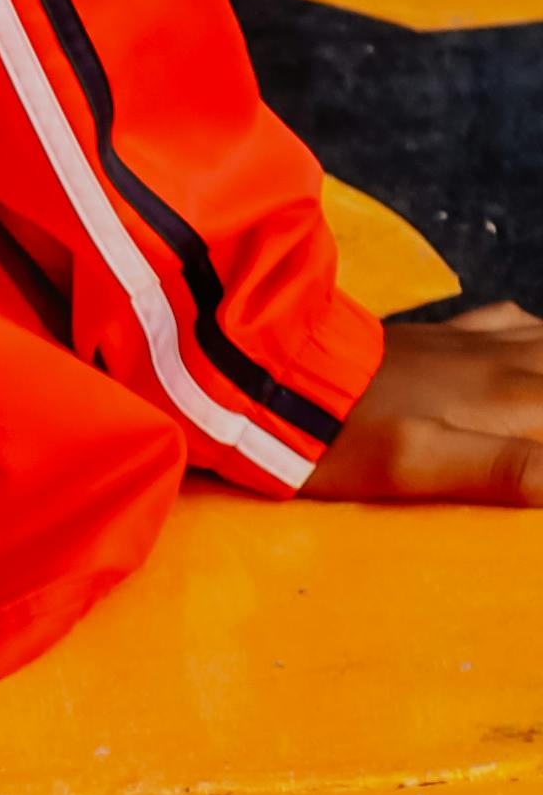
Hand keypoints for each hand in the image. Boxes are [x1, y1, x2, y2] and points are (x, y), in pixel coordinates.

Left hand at [302, 299, 542, 504]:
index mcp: (514, 400)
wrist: (278, 374)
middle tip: (537, 440)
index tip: (541, 465)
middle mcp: (510, 363)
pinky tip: (536, 344)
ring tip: (540, 409)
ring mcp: (478, 343)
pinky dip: (539, 337)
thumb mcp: (422, 466)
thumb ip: (507, 471)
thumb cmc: (346, 435)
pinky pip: (516, 323)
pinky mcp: (447, 335)